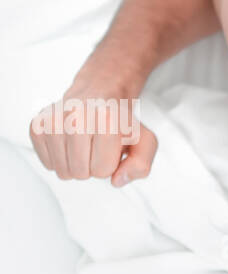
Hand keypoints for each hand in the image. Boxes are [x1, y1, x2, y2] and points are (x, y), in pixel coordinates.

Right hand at [28, 55, 156, 185]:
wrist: (99, 94)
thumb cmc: (119, 120)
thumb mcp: (144, 141)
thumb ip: (140, 165)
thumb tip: (117, 180)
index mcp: (105, 119)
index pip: (102, 171)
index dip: (109, 164)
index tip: (110, 147)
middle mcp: (75, 116)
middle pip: (80, 173)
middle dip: (91, 166)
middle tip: (96, 147)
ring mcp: (53, 119)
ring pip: (62, 171)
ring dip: (75, 164)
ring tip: (84, 144)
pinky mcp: (37, 125)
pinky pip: (47, 163)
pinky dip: (59, 159)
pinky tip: (69, 143)